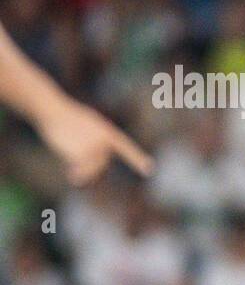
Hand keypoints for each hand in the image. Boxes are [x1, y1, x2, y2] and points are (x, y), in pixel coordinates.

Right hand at [36, 99, 152, 184]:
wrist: (54, 111)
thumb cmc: (68, 117)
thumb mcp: (88, 126)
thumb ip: (95, 143)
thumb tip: (91, 167)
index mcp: (109, 132)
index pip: (125, 148)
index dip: (137, 159)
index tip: (149, 168)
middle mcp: (105, 142)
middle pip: (101, 163)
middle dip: (88, 163)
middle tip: (74, 150)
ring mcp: (95, 149)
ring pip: (91, 169)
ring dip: (80, 168)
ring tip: (69, 153)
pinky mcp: (83, 155)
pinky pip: (81, 170)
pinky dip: (75, 173)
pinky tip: (70, 172)